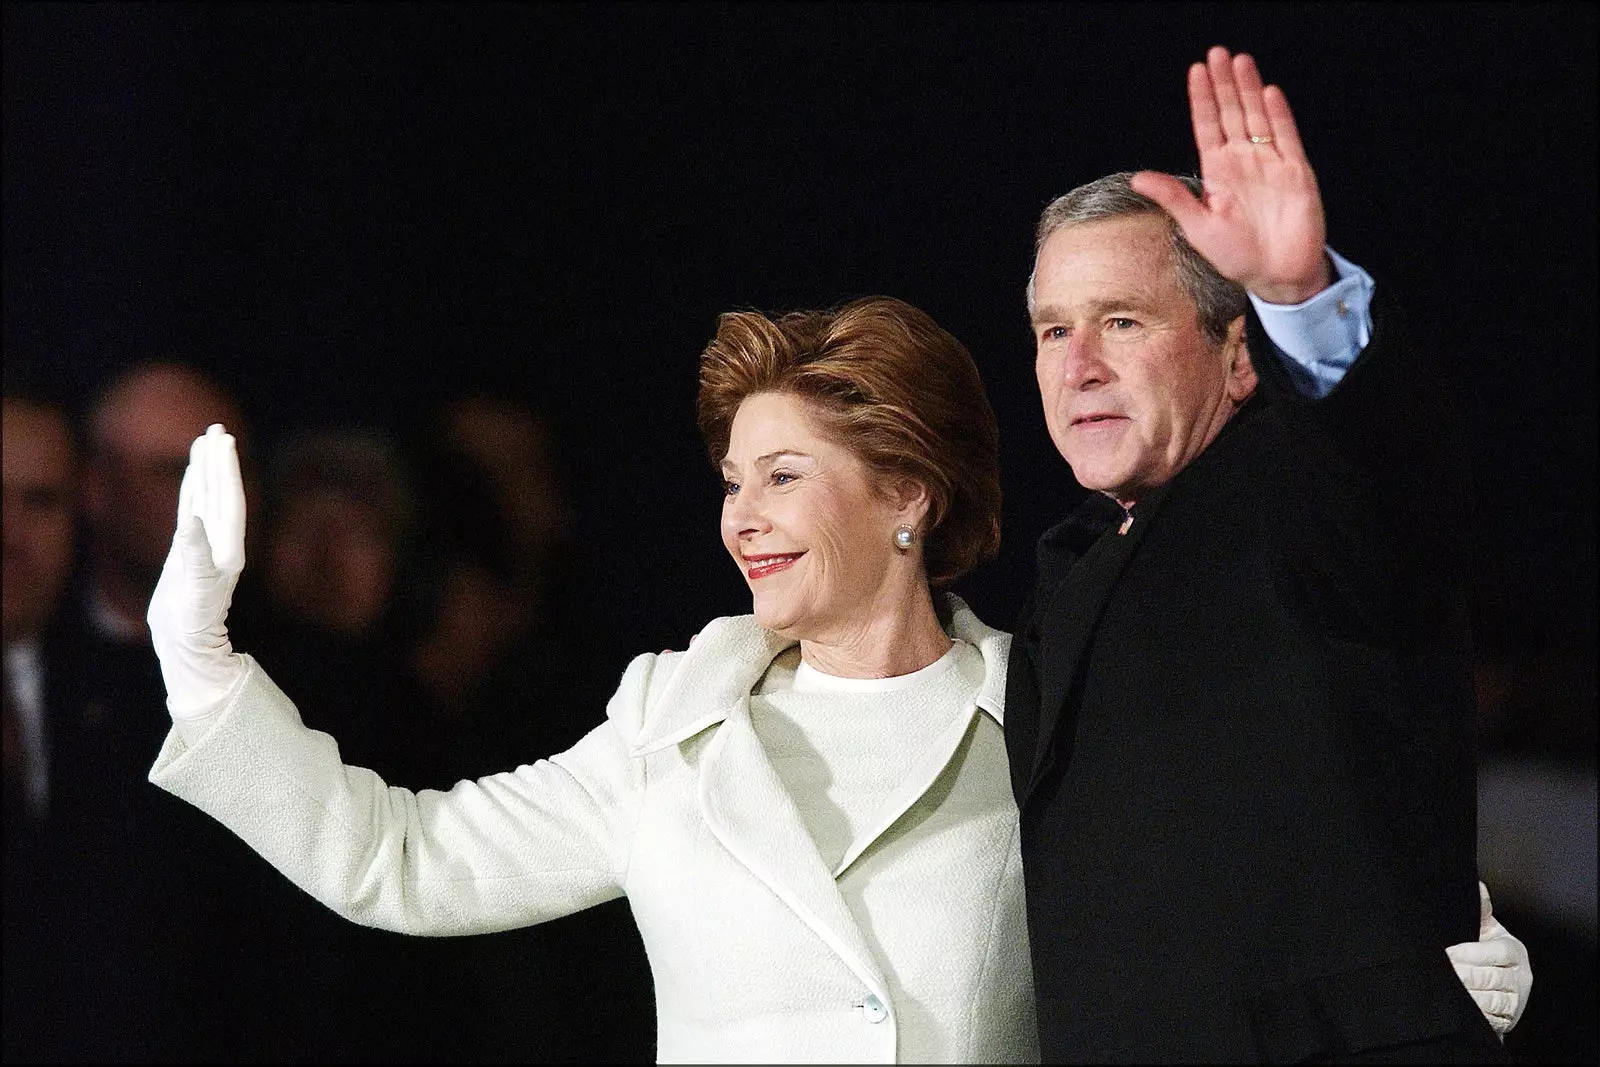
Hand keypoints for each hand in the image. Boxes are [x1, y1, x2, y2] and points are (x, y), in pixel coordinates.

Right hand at [147, 424, 247, 720]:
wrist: (184, 641)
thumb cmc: (194, 619)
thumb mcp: (196, 586)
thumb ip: (194, 553)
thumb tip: (193, 520)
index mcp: (229, 546)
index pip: (230, 499)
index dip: (227, 470)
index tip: (225, 441)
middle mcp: (221, 541)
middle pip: (221, 492)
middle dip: (219, 461)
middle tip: (216, 428)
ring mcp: (205, 543)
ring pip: (205, 498)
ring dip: (205, 471)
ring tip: (203, 442)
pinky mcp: (187, 550)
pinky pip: (190, 511)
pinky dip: (190, 491)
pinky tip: (189, 475)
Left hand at [1130, 46, 1330, 304]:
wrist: (1277, 276)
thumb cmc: (1236, 256)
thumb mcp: (1198, 227)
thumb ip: (1173, 198)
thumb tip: (1138, 177)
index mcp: (1218, 173)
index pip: (1207, 126)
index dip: (1202, 99)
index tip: (1196, 71)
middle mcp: (1243, 162)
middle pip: (1232, 113)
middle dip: (1224, 84)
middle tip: (1217, 53)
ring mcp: (1270, 164)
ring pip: (1257, 118)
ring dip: (1249, 90)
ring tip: (1240, 61)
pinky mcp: (1295, 172)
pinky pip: (1286, 137)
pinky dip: (1278, 116)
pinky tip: (1268, 93)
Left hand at [1446, 881, 1531, 1037]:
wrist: (1497, 985)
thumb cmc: (1486, 951)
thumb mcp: (1485, 929)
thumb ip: (1481, 910)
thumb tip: (1477, 885)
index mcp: (1514, 951)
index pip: (1496, 952)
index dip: (1470, 954)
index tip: (1448, 954)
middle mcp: (1519, 978)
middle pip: (1489, 978)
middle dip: (1463, 975)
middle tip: (1442, 971)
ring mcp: (1514, 1002)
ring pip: (1489, 1000)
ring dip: (1465, 995)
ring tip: (1444, 988)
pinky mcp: (1505, 1021)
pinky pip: (1488, 1018)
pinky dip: (1472, 1012)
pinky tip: (1456, 1005)